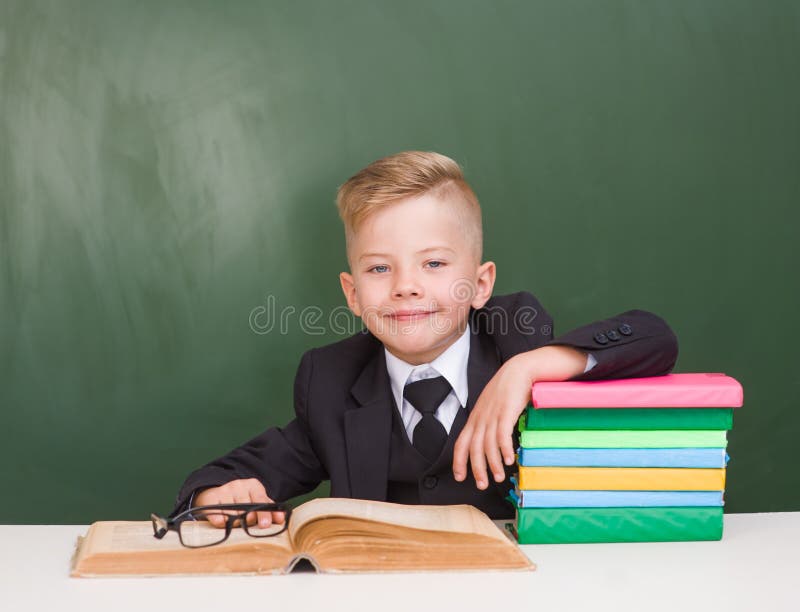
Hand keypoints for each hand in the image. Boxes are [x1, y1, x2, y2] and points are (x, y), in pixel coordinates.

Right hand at [194, 478, 284, 528]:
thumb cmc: (242, 500)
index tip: (266, 525)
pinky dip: (222, 522)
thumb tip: (281, 519)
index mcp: (253, 485)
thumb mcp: (257, 501)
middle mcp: (238, 485)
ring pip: (233, 514)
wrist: (217, 493)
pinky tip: (223, 522)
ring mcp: (224, 491)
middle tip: (248, 524)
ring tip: (236, 522)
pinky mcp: (210, 498)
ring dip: (236, 522)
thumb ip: (269, 509)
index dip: (264, 513)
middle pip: (247, 509)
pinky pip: (218, 515)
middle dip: (249, 520)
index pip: (260, 500)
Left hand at [452, 346, 586, 488]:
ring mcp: (492, 415)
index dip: (459, 461)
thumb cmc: (507, 390)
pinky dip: (504, 449)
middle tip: (482, 484)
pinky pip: (502, 434)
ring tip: (498, 477)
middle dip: (476, 469)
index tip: (460, 477)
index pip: (461, 443)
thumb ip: (488, 424)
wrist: (518, 370)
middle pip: (473, 448)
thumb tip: (490, 444)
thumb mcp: (491, 408)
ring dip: (493, 464)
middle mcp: (481, 418)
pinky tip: (510, 460)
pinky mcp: (506, 412)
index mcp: (475, 418)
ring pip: (487, 445)